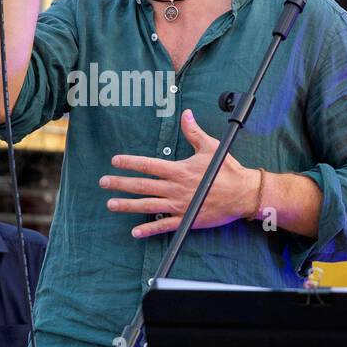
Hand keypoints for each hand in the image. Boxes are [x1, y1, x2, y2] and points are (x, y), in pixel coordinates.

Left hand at [99, 109, 258, 238]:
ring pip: (147, 206)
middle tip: (103, 182)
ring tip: (110, 204)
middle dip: (120, 183)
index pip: (149, 165)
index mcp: (179, 170)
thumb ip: (194, 132)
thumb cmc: (228, 170)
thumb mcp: (210, 147)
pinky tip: (135, 232)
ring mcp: (179, 206)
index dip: (130, 162)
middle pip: (142, 185)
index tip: (115, 161)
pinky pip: (164, 226)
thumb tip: (186, 114)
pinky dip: (149, 230)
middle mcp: (176, 188)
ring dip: (128, 205)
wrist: (243, 194)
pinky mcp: (186, 220)